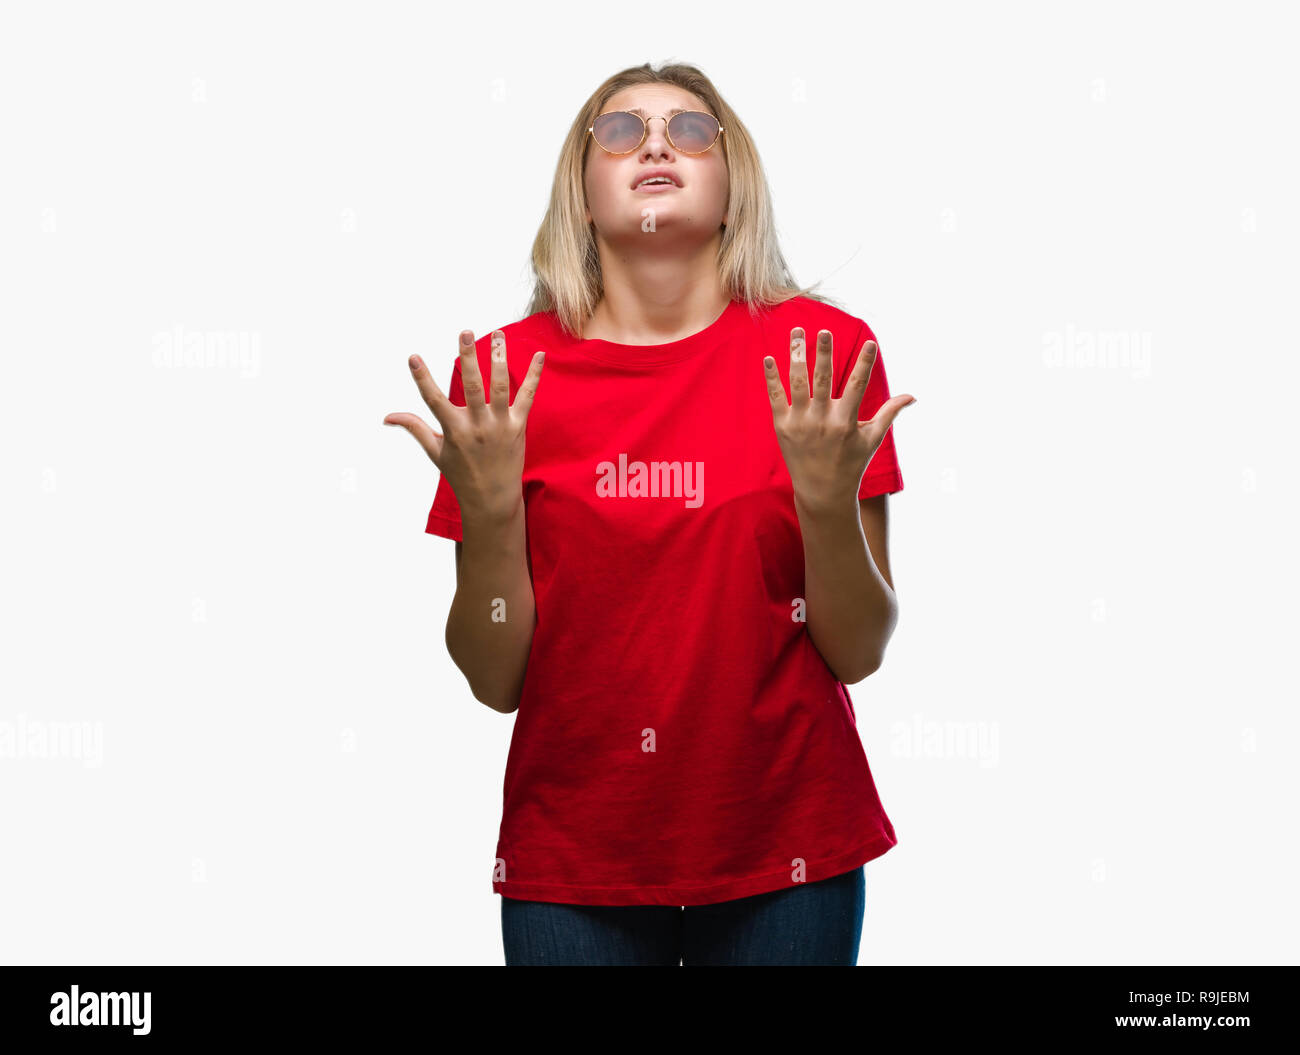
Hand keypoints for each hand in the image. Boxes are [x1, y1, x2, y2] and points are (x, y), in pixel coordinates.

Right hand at [384, 329, 544, 522]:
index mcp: (454, 431)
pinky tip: (538, 355)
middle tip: (465, 333)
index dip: (422, 378)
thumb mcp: (435, 452)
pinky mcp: (519, 426)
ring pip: (501, 387)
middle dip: (469, 358)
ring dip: (500, 358)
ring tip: (498, 334)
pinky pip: (527, 397)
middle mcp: (477, 426)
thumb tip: (387, 417)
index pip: (433, 400)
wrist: (492, 499)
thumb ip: (414, 428)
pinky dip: (534, 376)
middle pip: (473, 387)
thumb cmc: (461, 474)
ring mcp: (500, 425)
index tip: (413, 357)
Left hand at [763, 327, 914, 513]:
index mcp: (846, 421)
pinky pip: (775, 398)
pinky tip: (769, 358)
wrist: (822, 493)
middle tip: (825, 329)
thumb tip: (912, 396)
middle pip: (823, 379)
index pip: (857, 385)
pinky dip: (772, 378)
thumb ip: (889, 414)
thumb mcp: (872, 440)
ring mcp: (800, 423)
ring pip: (797, 383)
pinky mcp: (782, 427)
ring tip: (798, 331)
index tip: (871, 343)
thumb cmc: (851, 464)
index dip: (865, 363)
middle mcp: (823, 420)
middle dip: (824, 353)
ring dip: (797, 355)